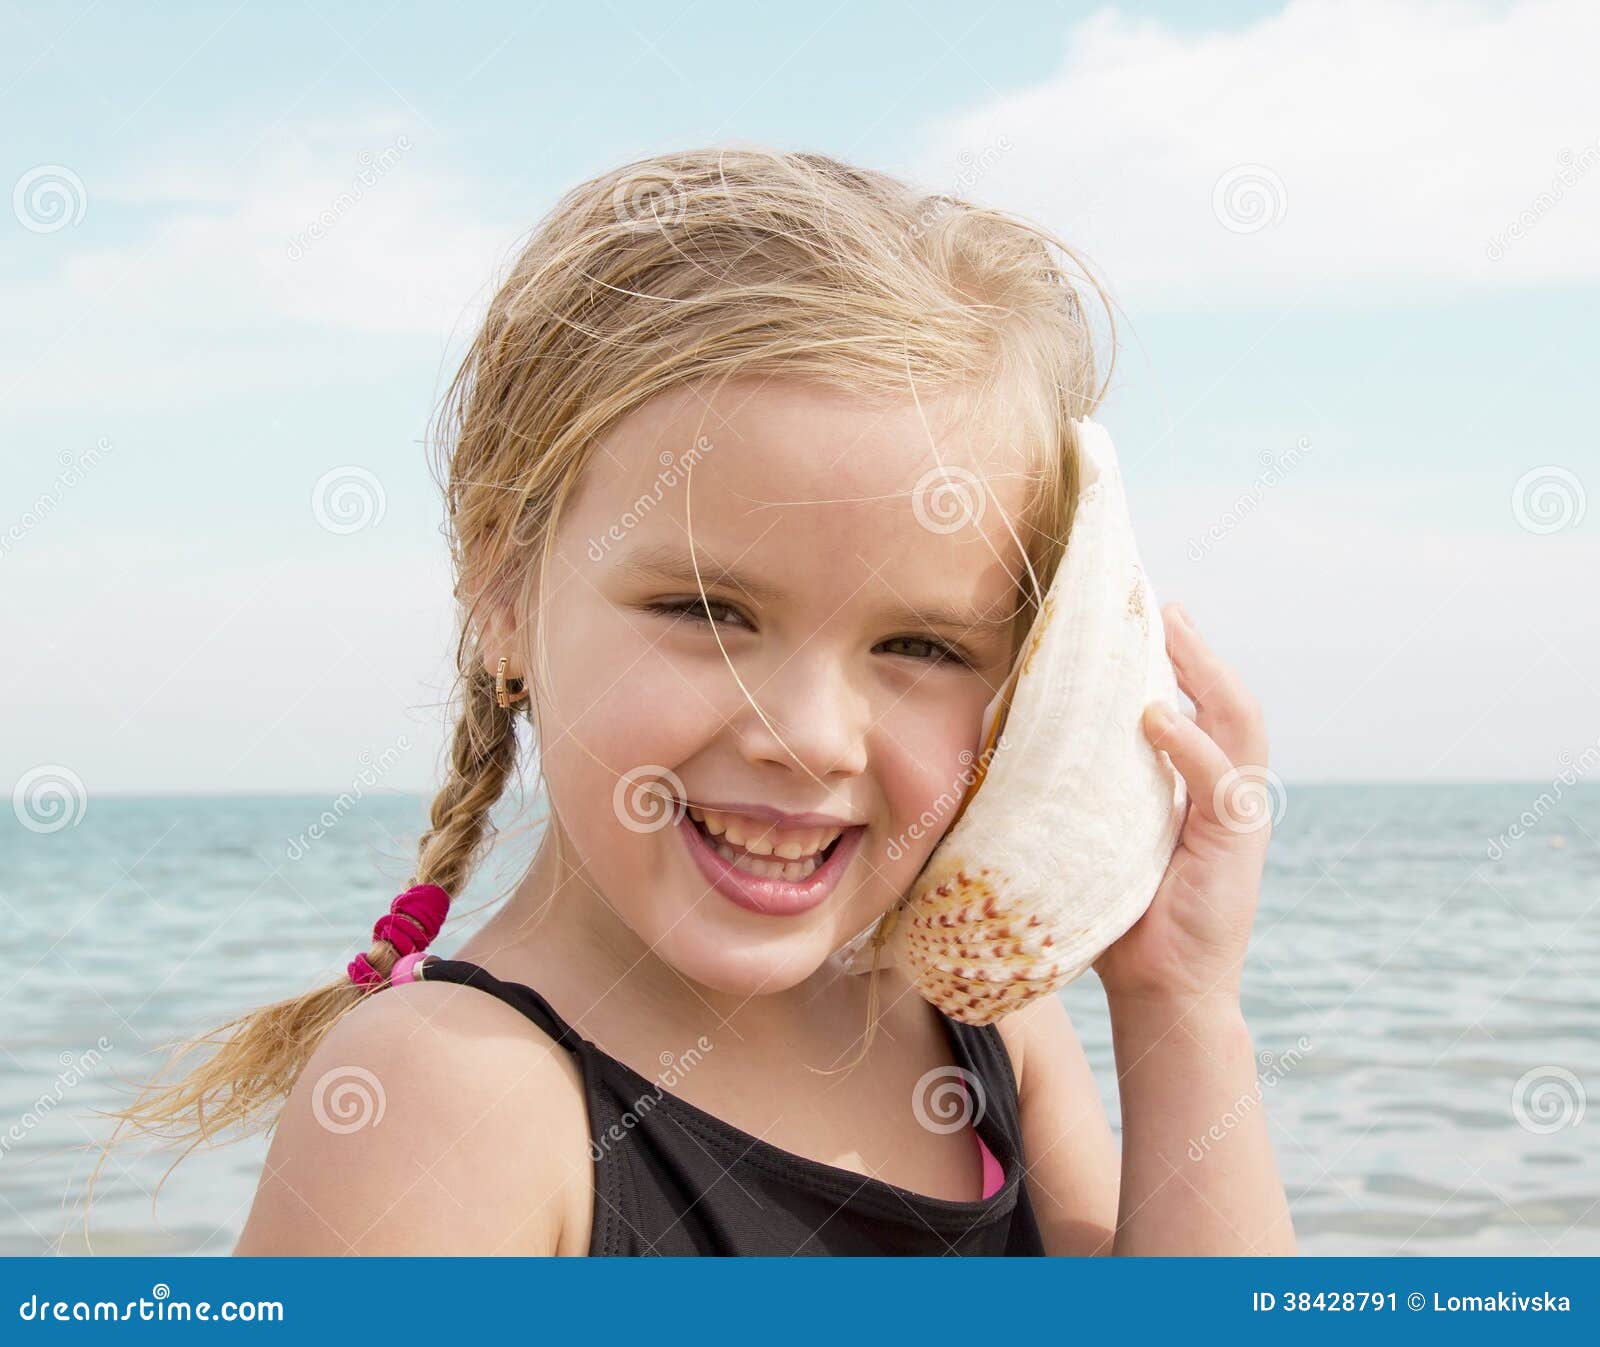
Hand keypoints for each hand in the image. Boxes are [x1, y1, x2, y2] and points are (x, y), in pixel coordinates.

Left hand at [1092, 602, 1272, 1012]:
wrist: (1158, 993)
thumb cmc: (1117, 919)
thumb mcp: (1092, 840)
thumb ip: (1076, 793)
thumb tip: (1004, 745)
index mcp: (1197, 789)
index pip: (1199, 709)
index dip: (1180, 663)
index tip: (1144, 620)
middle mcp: (1226, 795)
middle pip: (1228, 702)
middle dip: (1199, 651)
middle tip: (1166, 607)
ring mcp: (1237, 819)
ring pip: (1239, 726)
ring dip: (1207, 676)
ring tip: (1173, 637)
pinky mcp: (1234, 848)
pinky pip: (1221, 783)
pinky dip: (1191, 744)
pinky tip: (1158, 717)